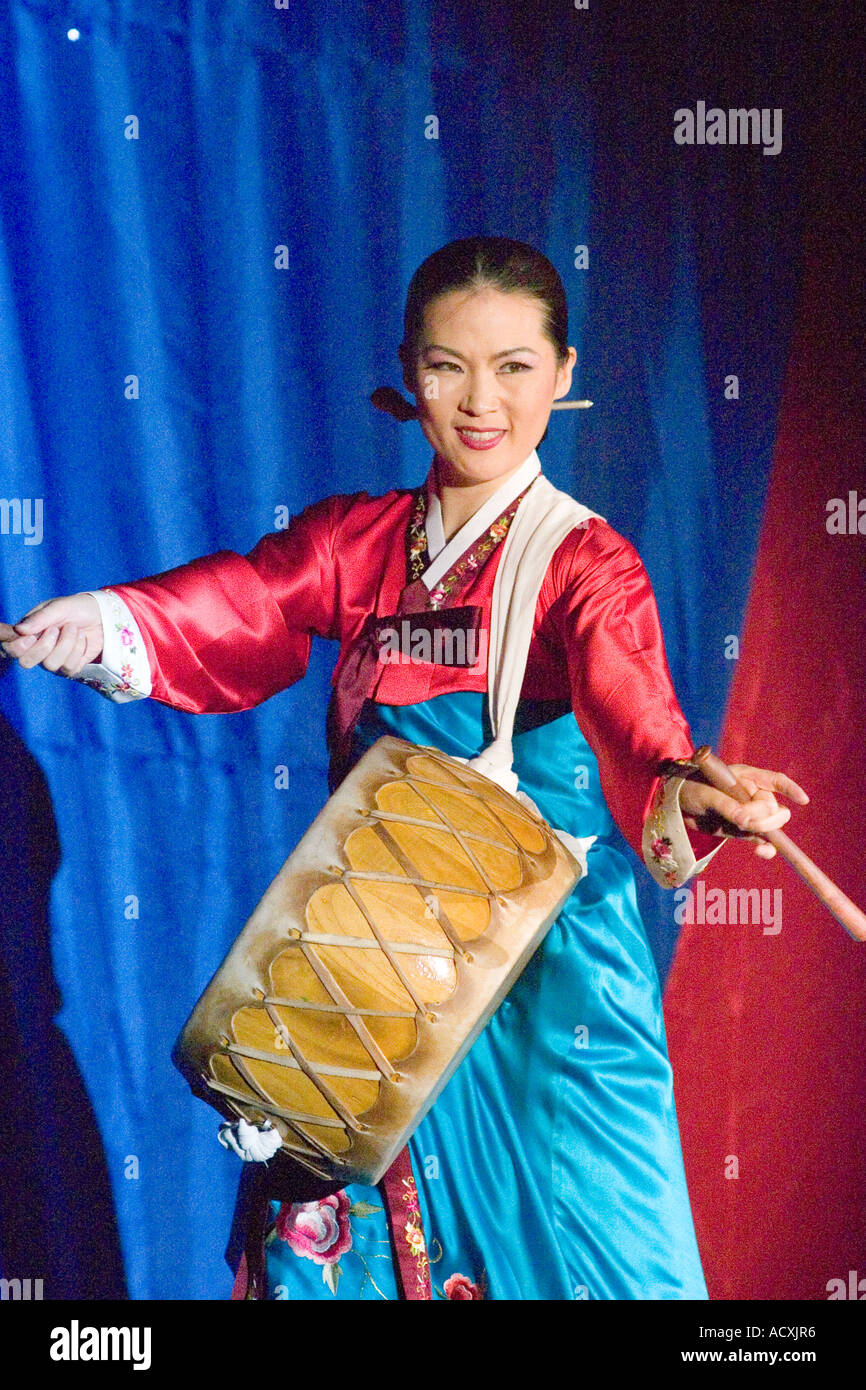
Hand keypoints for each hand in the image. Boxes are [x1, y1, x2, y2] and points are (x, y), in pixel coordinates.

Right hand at [0, 593, 103, 676]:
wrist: (102, 615)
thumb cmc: (76, 608)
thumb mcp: (59, 607)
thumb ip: (40, 618)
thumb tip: (19, 630)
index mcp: (28, 633)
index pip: (10, 648)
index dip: (17, 646)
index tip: (32, 636)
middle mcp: (37, 649)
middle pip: (26, 662)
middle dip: (44, 646)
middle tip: (56, 629)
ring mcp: (53, 659)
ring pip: (51, 664)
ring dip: (67, 644)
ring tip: (74, 628)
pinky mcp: (69, 667)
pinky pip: (69, 667)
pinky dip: (78, 649)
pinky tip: (82, 638)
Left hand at [678, 764, 809, 859]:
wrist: (674, 806)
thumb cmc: (689, 789)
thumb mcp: (706, 794)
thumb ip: (727, 806)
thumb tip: (747, 821)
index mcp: (746, 777)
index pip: (775, 780)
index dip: (790, 789)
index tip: (803, 801)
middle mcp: (751, 794)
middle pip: (773, 808)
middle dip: (764, 817)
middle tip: (744, 821)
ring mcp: (748, 813)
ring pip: (770, 825)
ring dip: (764, 831)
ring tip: (743, 829)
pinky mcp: (742, 830)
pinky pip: (762, 839)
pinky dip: (765, 847)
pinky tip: (762, 852)